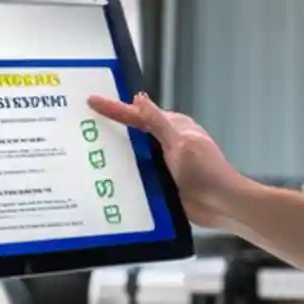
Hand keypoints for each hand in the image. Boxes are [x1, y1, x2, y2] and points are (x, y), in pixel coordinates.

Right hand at [87, 92, 248, 228]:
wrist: (222, 206)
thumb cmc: (206, 172)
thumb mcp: (180, 144)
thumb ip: (159, 123)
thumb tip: (139, 98)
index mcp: (174, 127)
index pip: (139, 114)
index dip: (115, 108)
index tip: (91, 101)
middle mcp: (168, 143)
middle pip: (134, 133)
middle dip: (110, 129)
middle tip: (80, 125)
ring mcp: (164, 164)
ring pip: (134, 155)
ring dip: (114, 155)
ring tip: (84, 153)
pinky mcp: (162, 183)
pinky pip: (138, 175)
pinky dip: (123, 175)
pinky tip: (104, 179)